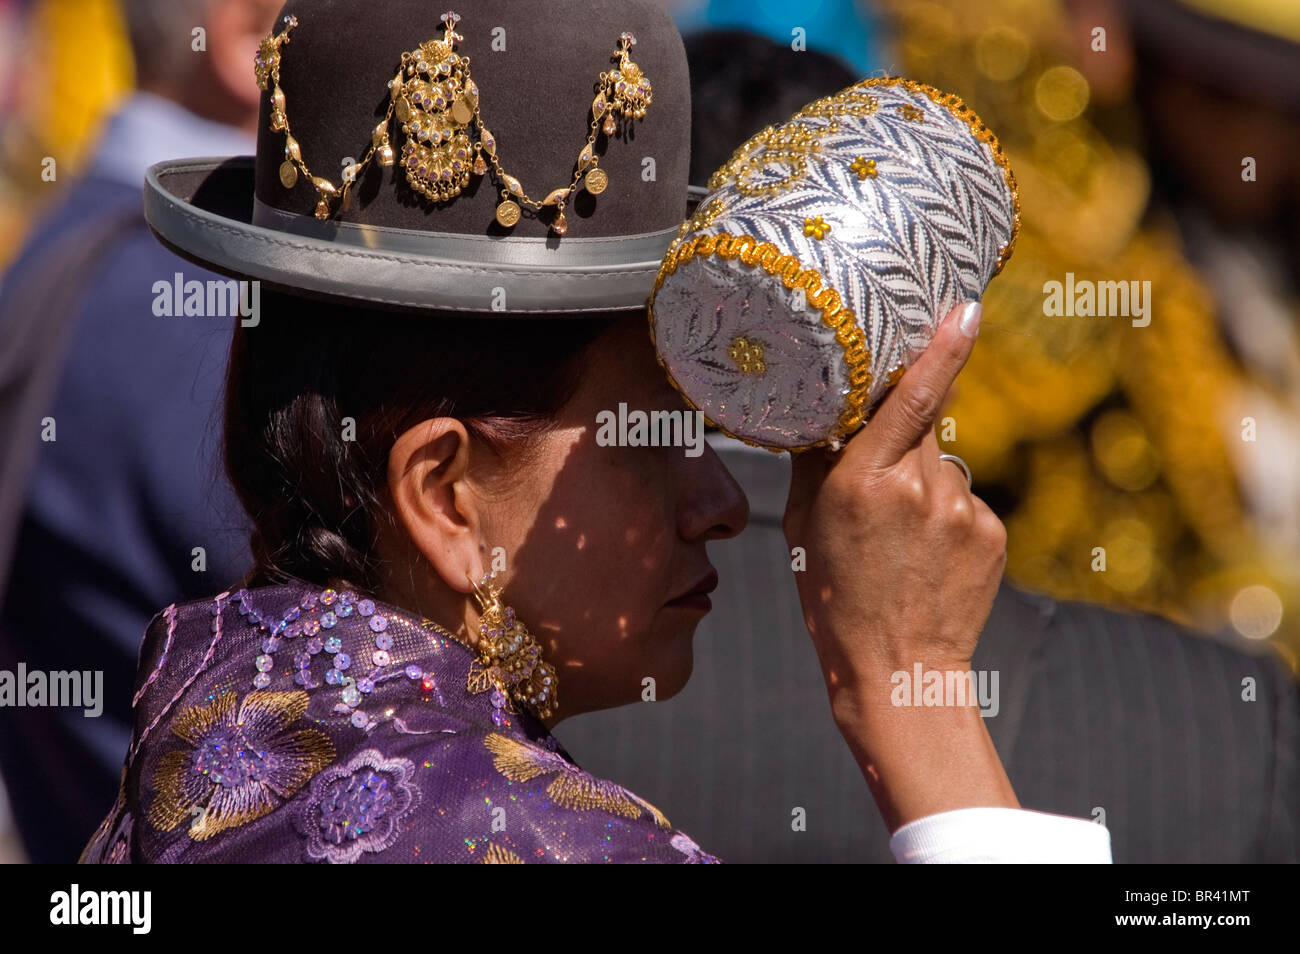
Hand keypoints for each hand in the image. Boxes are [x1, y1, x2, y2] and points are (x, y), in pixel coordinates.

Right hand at [782, 301, 1015, 827]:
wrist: (897, 672)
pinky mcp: (992, 533)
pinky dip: (950, 519)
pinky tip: (931, 557)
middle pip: (922, 428)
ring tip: (904, 543)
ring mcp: (962, 511)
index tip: (967, 309)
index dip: (940, 349)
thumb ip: (819, 462)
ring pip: (944, 467)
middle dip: (903, 441)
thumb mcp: (805, 526)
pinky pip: (968, 502)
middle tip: (882, 486)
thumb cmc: (836, 598)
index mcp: (863, 481)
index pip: (910, 397)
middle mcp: (918, 488)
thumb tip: (825, 411)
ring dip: (925, 487)